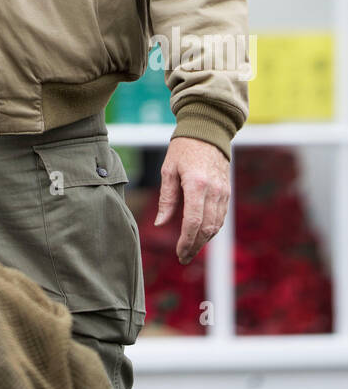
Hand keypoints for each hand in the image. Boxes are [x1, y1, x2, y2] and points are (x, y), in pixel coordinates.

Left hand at [154, 137, 230, 263]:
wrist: (207, 131)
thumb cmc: (183, 148)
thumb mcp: (168, 169)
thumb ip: (167, 198)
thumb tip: (161, 223)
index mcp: (196, 185)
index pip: (193, 222)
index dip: (186, 241)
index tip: (179, 253)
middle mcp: (213, 191)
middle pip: (207, 228)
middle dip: (195, 246)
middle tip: (183, 257)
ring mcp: (223, 192)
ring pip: (216, 225)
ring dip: (204, 240)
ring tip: (190, 249)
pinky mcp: (227, 191)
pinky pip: (221, 217)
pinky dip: (212, 229)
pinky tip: (200, 234)